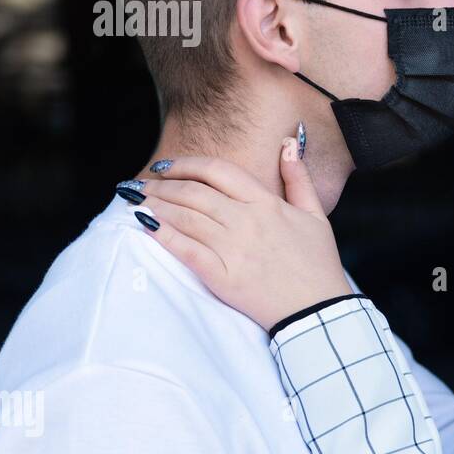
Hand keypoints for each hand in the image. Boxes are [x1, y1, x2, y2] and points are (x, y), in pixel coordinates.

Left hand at [132, 139, 353, 330]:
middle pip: (194, 193)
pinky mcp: (223, 276)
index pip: (219, 172)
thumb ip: (298, 178)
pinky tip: (145, 225)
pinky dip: (163, 235)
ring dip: (156, 206)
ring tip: (135, 200)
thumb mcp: (315, 215)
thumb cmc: (318, 264)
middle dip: (161, 185)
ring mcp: (234, 249)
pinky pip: (187, 251)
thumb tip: (289, 143)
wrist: (317, 310)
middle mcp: (247, 221)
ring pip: (186, 218)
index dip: (187, 164)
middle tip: (139, 184)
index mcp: (267, 204)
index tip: (166, 167)